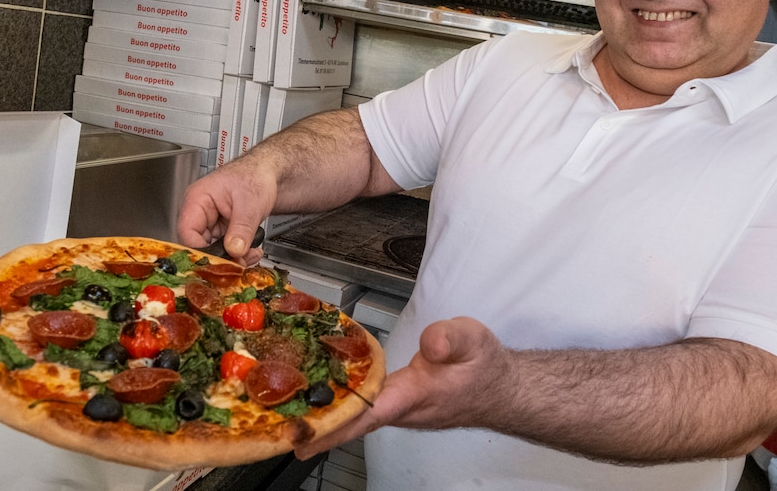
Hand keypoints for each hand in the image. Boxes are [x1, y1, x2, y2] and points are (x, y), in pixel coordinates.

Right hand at [176, 160, 274, 264]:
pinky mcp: (221, 230)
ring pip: (212, 250)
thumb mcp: (250, 203)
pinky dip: (237, 254)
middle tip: (240, 262)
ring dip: (231, 257)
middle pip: (198, 245)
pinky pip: (223, 248)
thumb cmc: (255, 176)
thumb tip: (234, 251)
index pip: (187, 232)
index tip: (219, 261)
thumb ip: (242, 228)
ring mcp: (210, 222)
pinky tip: (250, 252)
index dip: (201, 250)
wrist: (269, 175)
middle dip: (220, 257)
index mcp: (197, 199)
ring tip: (250, 255)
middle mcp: (199, 212)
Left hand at [294, 317, 508, 458]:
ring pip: (354, 417)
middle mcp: (401, 409)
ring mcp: (398, 410)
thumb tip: (429, 344)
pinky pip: (362, 410)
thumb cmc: (485, 367)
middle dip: (314, 424)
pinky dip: (339, 406)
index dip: (333, 427)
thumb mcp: (473, 340)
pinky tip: (320, 397)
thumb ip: (451, 338)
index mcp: (413, 395)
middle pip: (350, 422)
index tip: (301, 439)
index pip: (366, 415)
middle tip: (274, 426)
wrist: (502, 389)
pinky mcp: (397, 404)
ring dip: (323, 417)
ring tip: (285, 411)